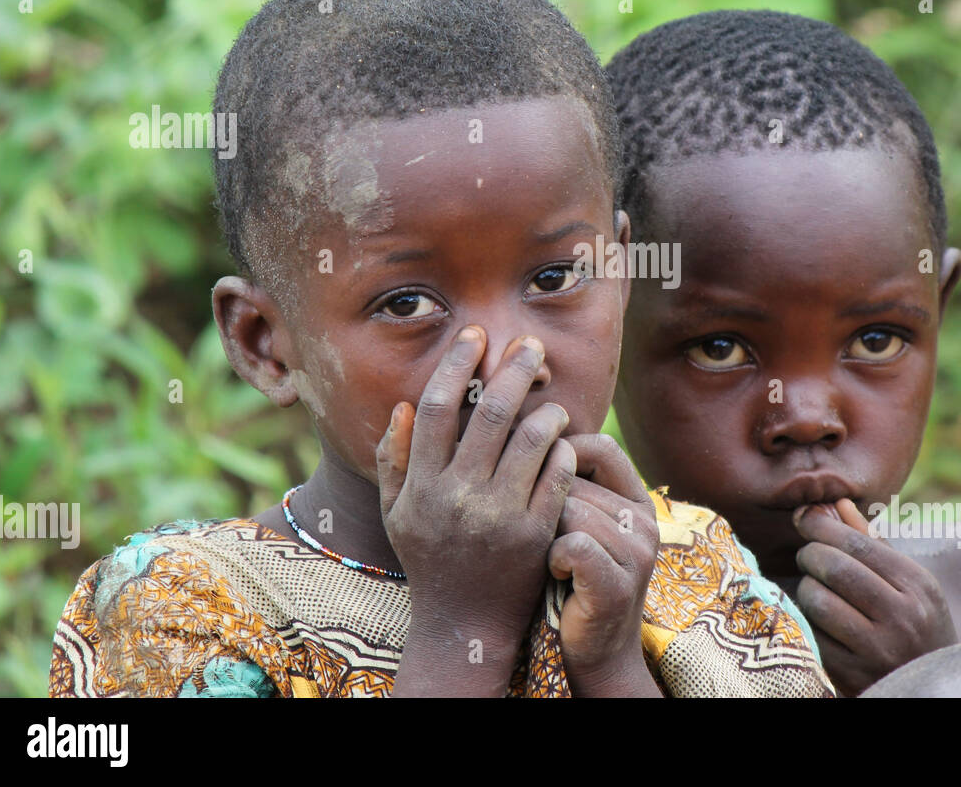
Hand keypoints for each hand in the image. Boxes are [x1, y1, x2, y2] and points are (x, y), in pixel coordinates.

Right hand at [376, 327, 575, 693]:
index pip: (437, 407)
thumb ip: (394, 460)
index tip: (475, 336)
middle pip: (490, 413)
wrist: (464, 623)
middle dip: (512, 369)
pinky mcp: (536, 532)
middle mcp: (458, 496)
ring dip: (546, 410)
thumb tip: (405, 405)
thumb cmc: (430, 559)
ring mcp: (499, 515)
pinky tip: (565, 443)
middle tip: (530, 344)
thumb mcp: (396, 513)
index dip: (456, 364)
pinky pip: (557, 475)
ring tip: (552, 402)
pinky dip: (564, 451)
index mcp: (421, 485)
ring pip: (531, 439)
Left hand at [547, 434, 660, 696]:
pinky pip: (572, 545)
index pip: (602, 447)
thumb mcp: (579, 525)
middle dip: (543, 502)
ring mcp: (637, 554)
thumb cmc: (570, 580)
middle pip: (575, 479)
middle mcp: (645, 522)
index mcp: (638, 501)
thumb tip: (525, 430)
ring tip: (548, 556)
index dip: (563, 451)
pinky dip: (553, 558)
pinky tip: (555, 573)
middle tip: (539, 535)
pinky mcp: (618, 584)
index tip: (534, 477)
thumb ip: (569, 485)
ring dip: (545, 533)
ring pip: (569, 510)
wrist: (593, 652)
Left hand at [792, 498, 957, 696]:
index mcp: (918, 586)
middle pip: (835, 568)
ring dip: (806, 589)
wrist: (932, 684)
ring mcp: (880, 650)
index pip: (857, 544)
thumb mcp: (909, 583)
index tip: (803, 517)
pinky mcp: (856, 676)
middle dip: (810, 554)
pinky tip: (813, 617)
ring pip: (819, 602)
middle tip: (807, 556)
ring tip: (813, 588)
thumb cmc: (915, 624)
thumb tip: (837, 503)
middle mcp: (903, 617)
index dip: (822, 525)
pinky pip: (812, 636)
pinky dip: (804, 620)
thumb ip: (872, 543)